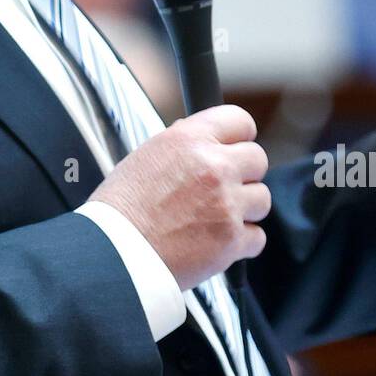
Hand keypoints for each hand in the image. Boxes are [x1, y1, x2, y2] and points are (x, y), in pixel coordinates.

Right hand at [88, 105, 269, 290]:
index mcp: (189, 139)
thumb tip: (205, 140)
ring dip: (244, 208)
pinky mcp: (232, 240)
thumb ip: (183, 145)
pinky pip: (257, 236)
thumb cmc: (121, 210)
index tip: (235, 148)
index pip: (240, 121)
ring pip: (261, 198)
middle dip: (243, 174)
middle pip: (258, 159)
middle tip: (223, 187)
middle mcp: (213, 167)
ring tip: (215, 217)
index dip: (239, 136)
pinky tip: (216, 241)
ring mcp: (227, 204)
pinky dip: (241, 242)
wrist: (113, 255)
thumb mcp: (146, 156)